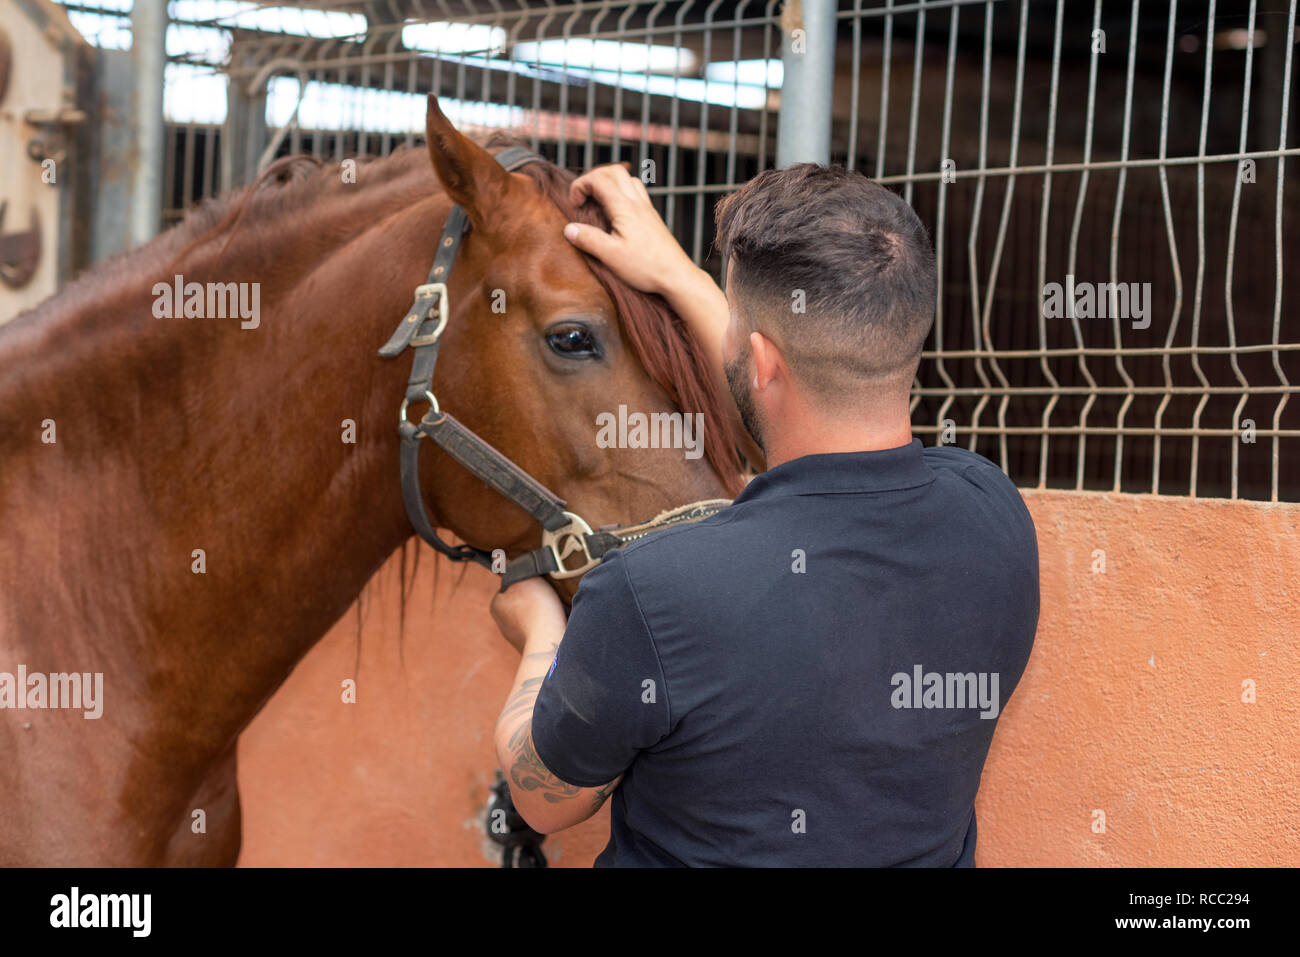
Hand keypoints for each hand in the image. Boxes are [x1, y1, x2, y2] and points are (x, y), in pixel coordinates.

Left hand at [489, 577, 567, 654]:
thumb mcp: (526, 577)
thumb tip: (507, 565)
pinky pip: (540, 631)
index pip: (510, 587)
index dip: (526, 583)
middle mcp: (502, 623)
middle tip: (547, 597)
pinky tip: (555, 625)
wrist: (547, 642)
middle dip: (533, 600)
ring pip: (531, 618)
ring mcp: (516, 638)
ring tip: (554, 611)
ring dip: (542, 613)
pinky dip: (547, 627)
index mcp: (496, 605)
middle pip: (521, 603)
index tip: (537, 585)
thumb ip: (517, 570)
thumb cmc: (536, 608)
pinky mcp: (530, 648)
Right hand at [564, 163, 698, 298]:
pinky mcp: (652, 218)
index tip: (574, 204)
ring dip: (609, 183)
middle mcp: (638, 202)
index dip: (580, 185)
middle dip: (593, 177)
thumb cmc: (646, 267)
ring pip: (627, 179)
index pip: (598, 179)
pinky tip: (617, 213)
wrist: (676, 276)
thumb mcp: (611, 256)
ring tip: (598, 203)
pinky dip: (622, 193)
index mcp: (625, 208)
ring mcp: (647, 209)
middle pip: (614, 171)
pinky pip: (637, 193)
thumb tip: (569, 229)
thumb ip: (589, 239)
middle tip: (584, 198)